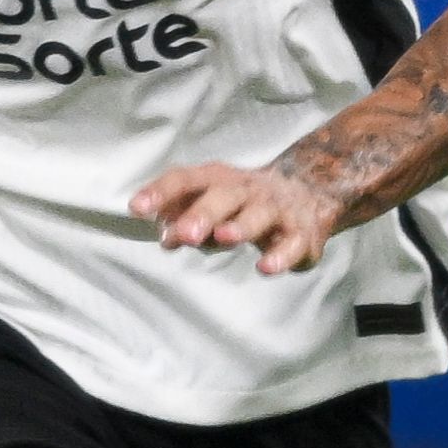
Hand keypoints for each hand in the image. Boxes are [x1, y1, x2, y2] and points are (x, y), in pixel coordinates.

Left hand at [131, 159, 349, 272]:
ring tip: (224, 237)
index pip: (186, 179)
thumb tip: (164, 238)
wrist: (310, 194)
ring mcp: (277, 210)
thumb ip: (185, 219)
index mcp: (219, 180)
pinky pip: (292, 243)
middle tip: (184, 234)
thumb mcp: (212, 203)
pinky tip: (265, 267)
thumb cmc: (245, 203)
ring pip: (260, 214)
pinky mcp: (301, 233)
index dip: (161, 191)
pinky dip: (281, 255)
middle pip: (224, 195)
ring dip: (242, 225)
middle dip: (203, 212)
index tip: (137, 208)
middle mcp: (248, 190)